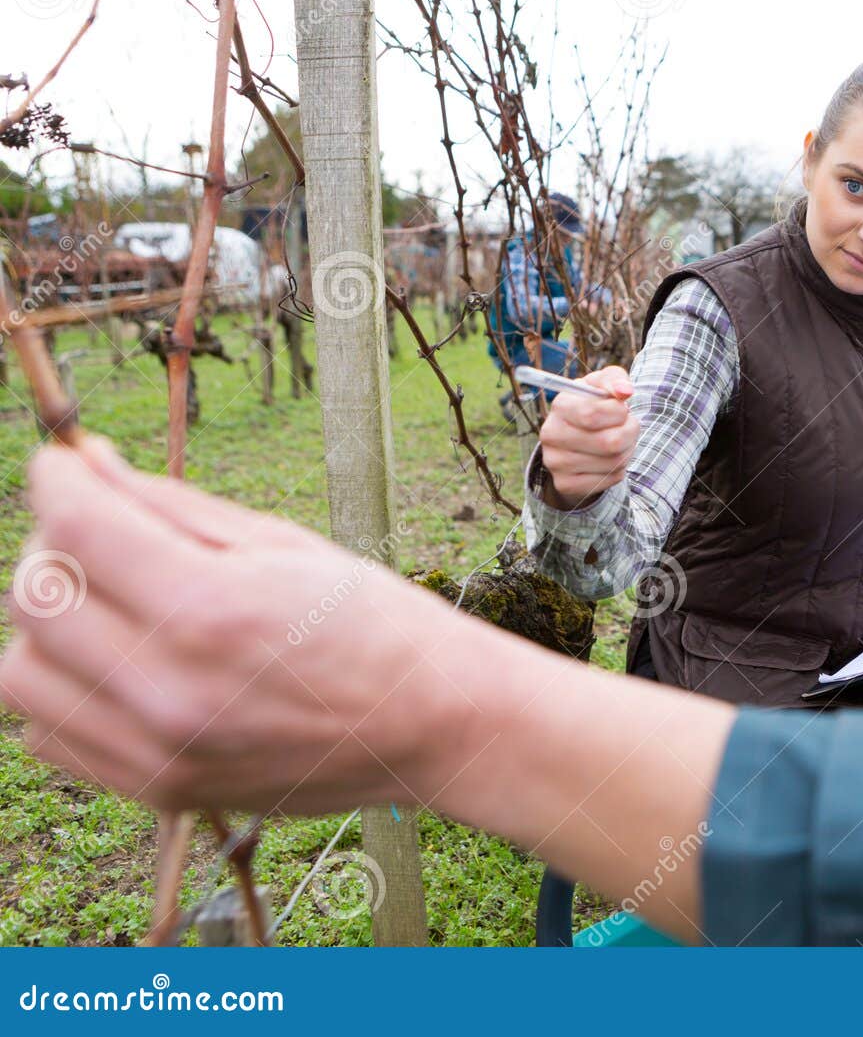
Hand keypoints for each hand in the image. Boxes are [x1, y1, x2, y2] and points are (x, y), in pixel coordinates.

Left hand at [0, 438, 470, 812]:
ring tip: (110, 606)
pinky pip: (49, 732)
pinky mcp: (157, 790)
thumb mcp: (282, 542)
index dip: (55, 479)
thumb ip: (171, 505)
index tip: (61, 464)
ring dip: (49, 626)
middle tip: (96, 530)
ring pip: (21, 674)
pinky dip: (66, 688)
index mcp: (213, 608)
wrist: (431, 725)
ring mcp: (159, 750)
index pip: (76, 526)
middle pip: (33, 598)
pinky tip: (123, 664)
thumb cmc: (371, 620)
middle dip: (51, 545)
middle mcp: (172, 688)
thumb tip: (83, 463)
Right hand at [537, 366, 637, 509]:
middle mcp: (551, 434)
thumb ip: (615, 379)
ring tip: (620, 440)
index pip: (593, 414)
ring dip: (627, 449)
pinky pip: (610, 478)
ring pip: (614, 461)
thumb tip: (624, 391)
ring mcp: (556, 462)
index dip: (619, 412)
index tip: (623, 408)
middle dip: (630, 432)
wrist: (576, 439)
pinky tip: (610, 458)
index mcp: (560, 405)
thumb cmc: (594, 406)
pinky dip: (619, 468)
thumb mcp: (602, 385)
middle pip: (610, 442)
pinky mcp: (566, 484)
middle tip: (628, 426)